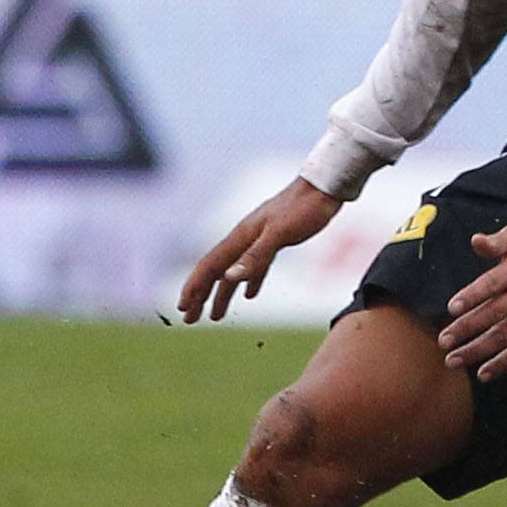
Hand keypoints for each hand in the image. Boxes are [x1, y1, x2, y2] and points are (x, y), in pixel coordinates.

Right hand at [178, 178, 342, 322]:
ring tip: (215, 317)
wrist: (325, 187)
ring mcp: (260, 238)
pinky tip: (250, 294)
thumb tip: (230, 277)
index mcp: (241, 237)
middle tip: (189, 319)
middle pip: (215, 271)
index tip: (181, 309)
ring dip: (222, 294)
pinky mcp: (276, 239)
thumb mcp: (280, 234)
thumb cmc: (304, 209)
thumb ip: (255, 256)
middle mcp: (245, 238)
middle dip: (200, 296)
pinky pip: (256, 266)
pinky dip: (249, 281)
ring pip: (234, 271)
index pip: (209, 266)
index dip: (194, 287)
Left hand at [438, 226, 506, 381]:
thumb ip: (495, 242)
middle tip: (444, 341)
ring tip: (454, 360)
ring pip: (506, 336)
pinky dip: (504, 362)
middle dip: (466, 329)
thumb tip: (475, 242)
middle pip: (495, 313)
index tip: (452, 308)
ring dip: (478, 350)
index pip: (493, 284)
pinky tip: (484, 372)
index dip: (472, 296)